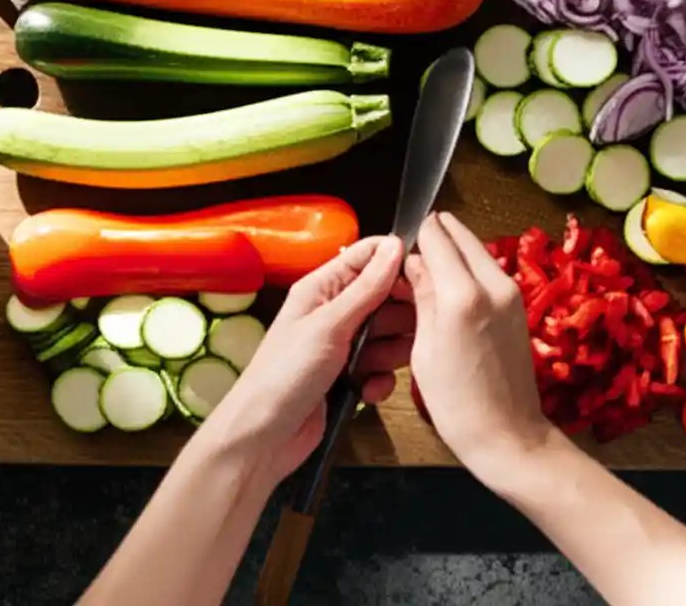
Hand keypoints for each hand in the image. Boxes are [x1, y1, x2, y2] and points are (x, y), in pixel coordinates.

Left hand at [205, 236, 409, 481]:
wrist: (264, 439)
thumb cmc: (282, 377)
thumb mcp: (328, 326)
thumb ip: (366, 288)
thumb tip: (394, 246)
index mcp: (323, 288)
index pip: (369, 257)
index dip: (397, 263)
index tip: (422, 277)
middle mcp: (334, 313)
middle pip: (387, 298)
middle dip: (400, 316)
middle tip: (402, 331)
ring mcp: (343, 346)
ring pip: (389, 336)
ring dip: (390, 353)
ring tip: (373, 366)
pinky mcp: (350, 377)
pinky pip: (382, 369)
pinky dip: (380, 381)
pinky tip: (366, 392)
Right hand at [406, 212, 553, 480]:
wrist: (508, 435)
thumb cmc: (457, 404)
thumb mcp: (424, 351)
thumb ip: (422, 297)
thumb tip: (414, 262)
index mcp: (463, 295)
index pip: (436, 236)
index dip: (414, 237)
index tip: (398, 251)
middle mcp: (494, 284)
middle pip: (460, 235)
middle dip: (435, 239)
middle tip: (411, 263)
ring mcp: (512, 293)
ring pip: (476, 250)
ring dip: (453, 255)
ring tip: (426, 282)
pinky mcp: (519, 306)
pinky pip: (488, 271)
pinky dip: (468, 272)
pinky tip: (449, 297)